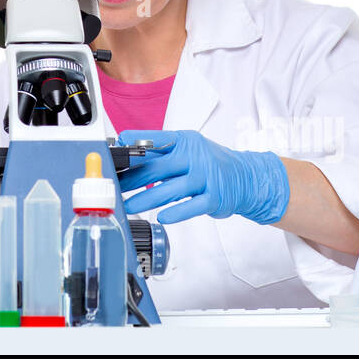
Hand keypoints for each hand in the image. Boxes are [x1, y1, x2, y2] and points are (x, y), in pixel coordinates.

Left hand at [118, 130, 289, 224]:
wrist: (245, 176)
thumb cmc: (208, 163)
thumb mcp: (187, 149)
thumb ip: (161, 153)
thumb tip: (126, 153)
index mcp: (185, 141)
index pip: (155, 140)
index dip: (133, 145)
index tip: (114, 151)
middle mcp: (196, 157)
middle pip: (158, 168)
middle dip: (132, 179)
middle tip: (115, 187)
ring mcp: (206, 177)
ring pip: (171, 189)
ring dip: (146, 199)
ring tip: (128, 206)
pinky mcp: (215, 198)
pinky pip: (192, 206)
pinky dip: (176, 212)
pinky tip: (161, 217)